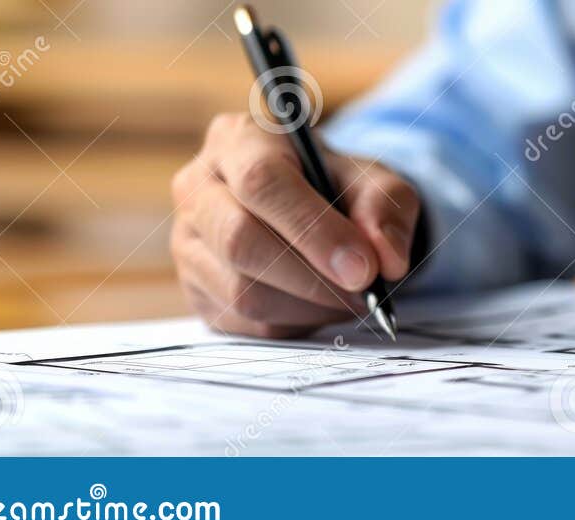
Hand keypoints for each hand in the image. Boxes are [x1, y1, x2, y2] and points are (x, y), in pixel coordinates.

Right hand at [169, 113, 420, 337]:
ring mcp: (187, 240)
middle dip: (312, 278)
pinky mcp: (194, 288)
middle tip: (363, 293)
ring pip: (241, 290)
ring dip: (308, 306)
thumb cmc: (337, 186)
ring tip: (349, 298)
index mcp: (240, 140)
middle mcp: (198, 186)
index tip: (363, 268)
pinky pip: (243, 321)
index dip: (314, 229)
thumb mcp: (374, 180)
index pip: (261, 181)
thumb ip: (386, 210)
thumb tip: (387, 262)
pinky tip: (320, 305)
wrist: (310, 206)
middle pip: (240, 240)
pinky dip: (293, 323)